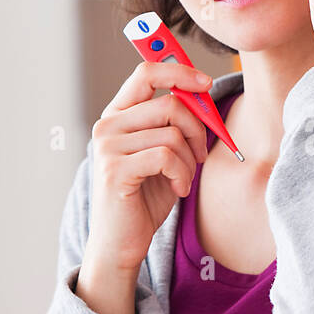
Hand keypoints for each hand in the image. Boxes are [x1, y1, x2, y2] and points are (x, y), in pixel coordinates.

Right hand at [84, 60, 211, 274]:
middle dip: (198, 128)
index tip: (206, 82)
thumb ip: (174, 123)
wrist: (122, 241)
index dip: (179, 71)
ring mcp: (107, 146)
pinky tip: (178, 189)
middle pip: (169, 103)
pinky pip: (166, 156)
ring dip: (190, 158)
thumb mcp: (164, 153)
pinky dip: (182, 174)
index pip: (145, 72)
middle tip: (201, 154)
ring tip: (184, 178)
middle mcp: (107, 125)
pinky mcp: (114, 169)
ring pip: (171, 133)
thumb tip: (202, 92)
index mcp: (117, 115)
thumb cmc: (145, 197)